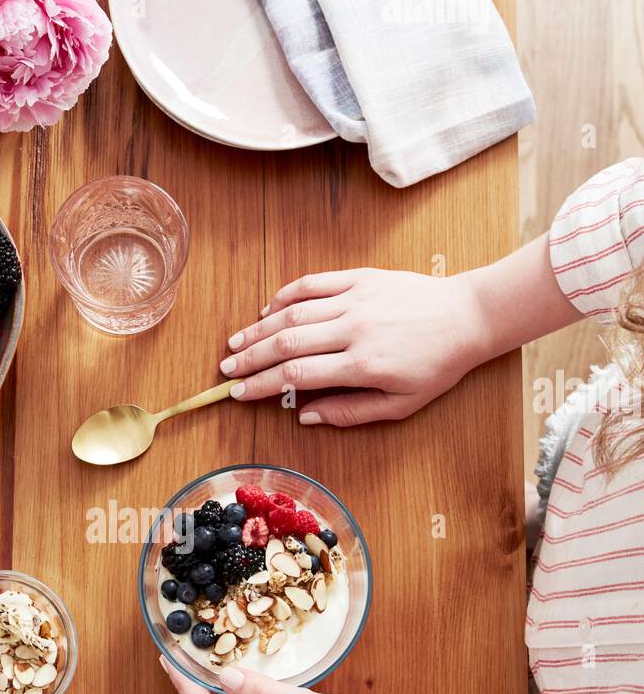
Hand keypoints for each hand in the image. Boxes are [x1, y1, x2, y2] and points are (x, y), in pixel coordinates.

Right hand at [219, 267, 487, 425]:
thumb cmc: (436, 366)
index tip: (239, 393)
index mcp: (362, 365)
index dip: (261, 384)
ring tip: (236, 343)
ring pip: (293, 312)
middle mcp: (353, 329)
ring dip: (259, 328)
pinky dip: (285, 296)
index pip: (295, 374)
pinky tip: (268, 310)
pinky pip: (313, 284)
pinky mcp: (360, 278)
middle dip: (250, 358)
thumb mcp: (400, 405)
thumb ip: (350, 412)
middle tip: (226, 369)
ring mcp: (355, 299)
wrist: (467, 317)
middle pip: (286, 342)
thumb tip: (305, 416)